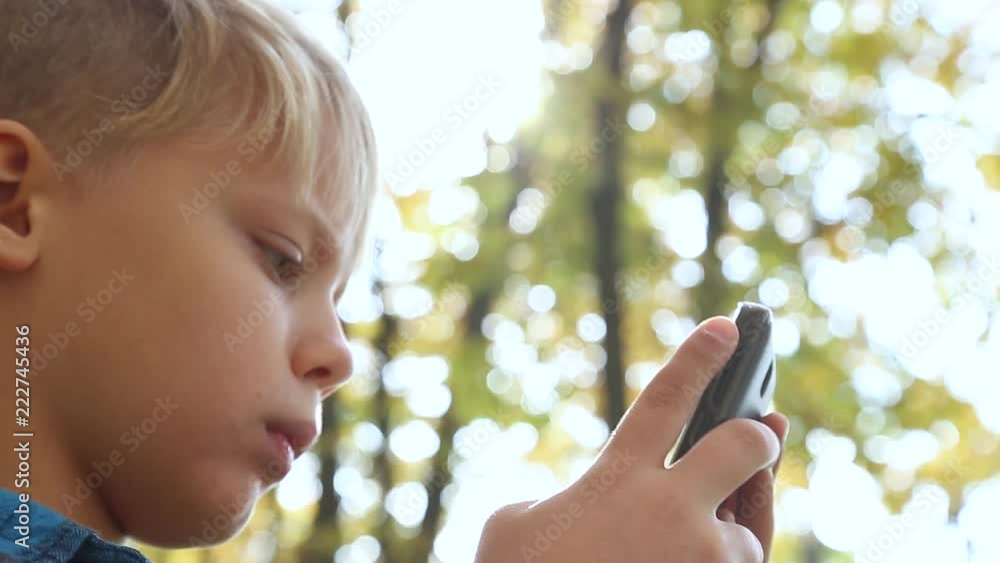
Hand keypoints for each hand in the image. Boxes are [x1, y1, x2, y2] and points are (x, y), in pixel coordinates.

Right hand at [475, 316, 786, 562]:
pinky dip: (718, 562)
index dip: (698, 357)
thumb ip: (569, 494)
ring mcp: (701, 562)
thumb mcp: (516, 524)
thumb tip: (616, 502)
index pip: (667, 399)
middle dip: (757, 437)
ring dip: (722, 538)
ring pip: (744, 532)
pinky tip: (691, 552)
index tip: (727, 327)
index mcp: (616, 480)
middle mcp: (671, 513)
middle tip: (756, 432)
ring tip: (673, 551)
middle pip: (746, 447)